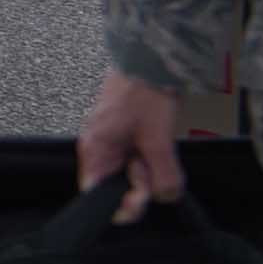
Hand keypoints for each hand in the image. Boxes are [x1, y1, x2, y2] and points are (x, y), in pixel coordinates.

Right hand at [75, 71, 190, 222]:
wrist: (150, 58)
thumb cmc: (144, 92)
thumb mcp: (158, 139)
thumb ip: (162, 174)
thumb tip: (167, 197)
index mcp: (95, 150)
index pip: (95, 195)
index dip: (120, 204)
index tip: (142, 198)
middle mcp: (98, 148)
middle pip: (117, 186)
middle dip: (142, 182)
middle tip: (154, 162)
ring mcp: (111, 140)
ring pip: (130, 172)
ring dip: (150, 167)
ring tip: (157, 145)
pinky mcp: (125, 134)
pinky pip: (137, 157)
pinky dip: (151, 156)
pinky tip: (158, 142)